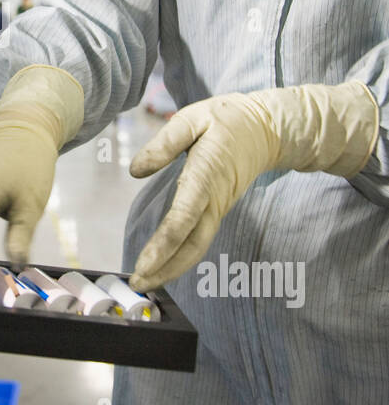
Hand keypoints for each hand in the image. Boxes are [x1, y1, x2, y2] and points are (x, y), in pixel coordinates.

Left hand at [128, 81, 378, 292]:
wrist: (267, 129)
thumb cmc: (226, 119)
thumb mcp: (192, 119)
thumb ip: (164, 143)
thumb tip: (136, 170)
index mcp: (206, 174)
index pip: (184, 217)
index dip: (164, 244)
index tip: (144, 264)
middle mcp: (214, 198)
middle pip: (192, 244)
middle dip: (165, 268)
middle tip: (138, 285)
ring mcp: (219, 207)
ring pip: (197, 246)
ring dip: (172, 267)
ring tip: (145, 282)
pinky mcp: (218, 209)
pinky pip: (199, 239)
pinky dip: (181, 256)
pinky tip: (162, 265)